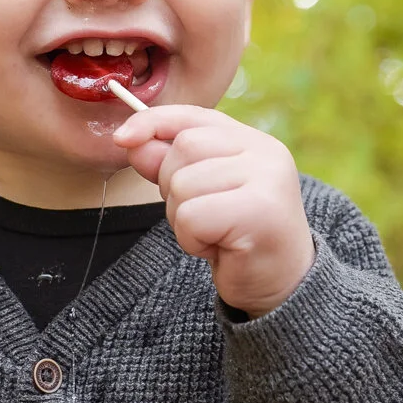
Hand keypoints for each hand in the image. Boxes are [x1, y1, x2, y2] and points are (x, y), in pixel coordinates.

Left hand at [114, 104, 314, 315]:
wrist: (281, 286)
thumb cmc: (238, 239)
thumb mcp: (200, 195)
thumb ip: (168, 165)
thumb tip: (130, 140)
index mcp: (253, 142)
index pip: (193, 116)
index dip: (153, 122)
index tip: (121, 138)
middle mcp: (265, 152)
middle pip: (183, 148)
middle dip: (173, 188)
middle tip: (203, 218)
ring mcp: (266, 179)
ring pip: (183, 184)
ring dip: (183, 219)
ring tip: (214, 233)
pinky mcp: (259, 210)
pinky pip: (191, 215)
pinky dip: (192, 238)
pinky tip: (218, 248)